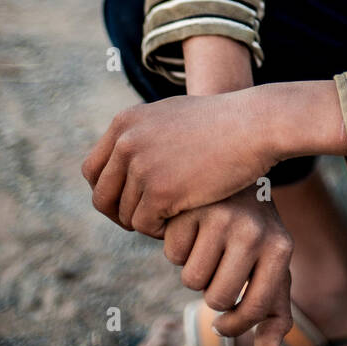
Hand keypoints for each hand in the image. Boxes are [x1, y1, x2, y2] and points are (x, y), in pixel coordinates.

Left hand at [81, 89, 273, 237]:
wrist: (254, 125)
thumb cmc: (222, 122)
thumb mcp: (172, 115)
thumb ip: (143, 133)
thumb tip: (121, 155)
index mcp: (125, 123)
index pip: (92, 170)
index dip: (108, 192)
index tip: (128, 203)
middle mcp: (126, 142)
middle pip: (103, 196)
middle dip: (121, 214)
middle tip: (146, 221)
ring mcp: (141, 167)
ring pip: (126, 215)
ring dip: (147, 222)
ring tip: (172, 218)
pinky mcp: (160, 191)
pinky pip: (146, 225)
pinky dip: (161, 230)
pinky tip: (182, 221)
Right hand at [164, 188, 293, 345]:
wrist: (238, 179)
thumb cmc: (256, 236)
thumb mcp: (273, 270)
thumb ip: (274, 315)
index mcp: (281, 248)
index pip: (255, 309)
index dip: (234, 326)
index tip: (223, 322)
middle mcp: (254, 231)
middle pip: (217, 298)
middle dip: (212, 291)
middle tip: (220, 265)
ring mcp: (222, 216)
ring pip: (191, 278)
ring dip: (194, 270)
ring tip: (208, 244)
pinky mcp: (191, 206)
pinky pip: (171, 253)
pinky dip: (177, 248)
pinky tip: (192, 228)